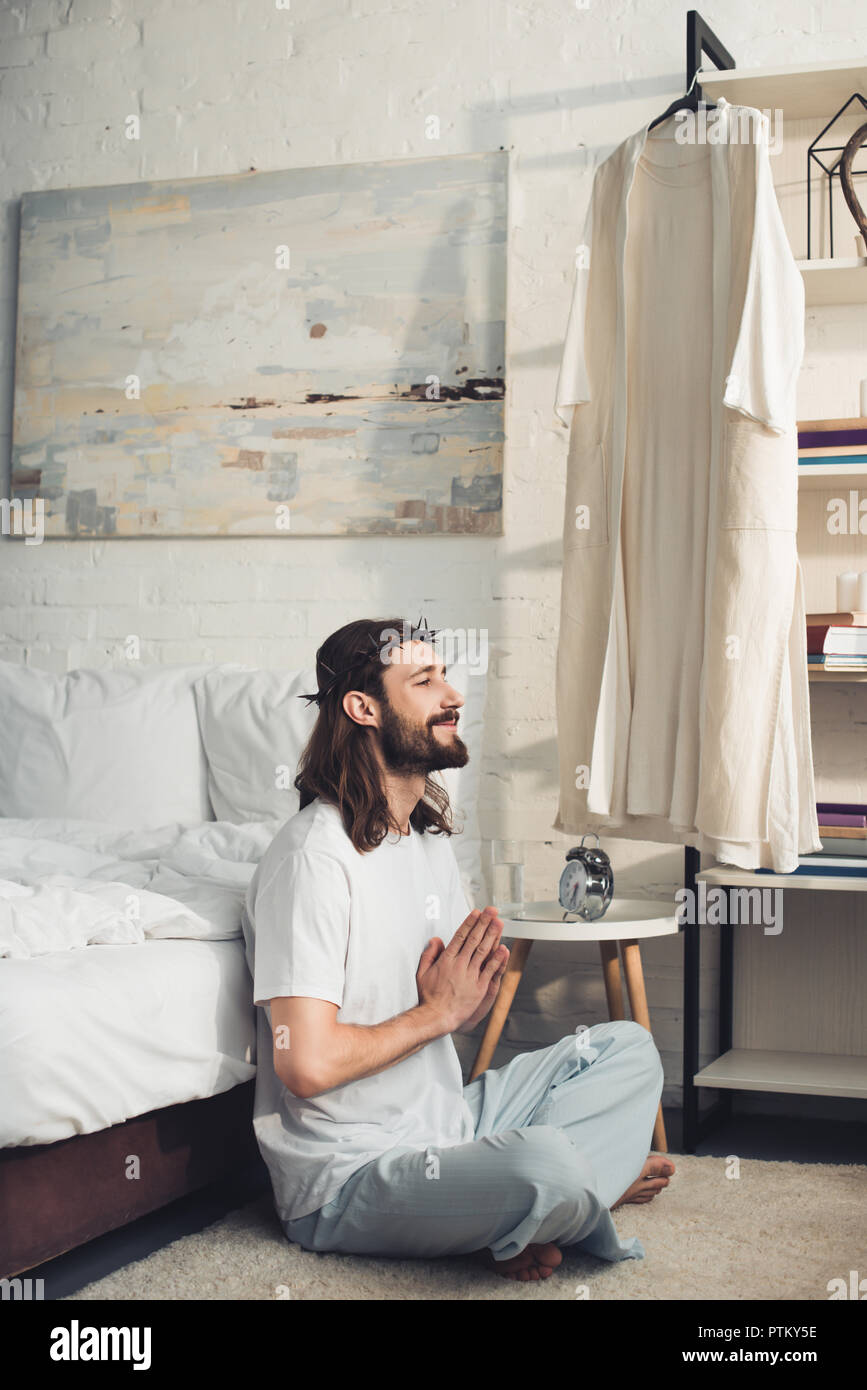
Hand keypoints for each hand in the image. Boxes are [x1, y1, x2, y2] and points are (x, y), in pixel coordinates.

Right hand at [416, 906, 507, 1032]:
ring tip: (498, 923)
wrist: (437, 1016)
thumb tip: (436, 940)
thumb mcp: (422, 972)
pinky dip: (497, 959)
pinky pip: (490, 970)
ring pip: (483, 951)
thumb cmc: (429, 997)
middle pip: (474, 939)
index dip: (470, 923)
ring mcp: (470, 976)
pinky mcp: (479, 988)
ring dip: (492, 935)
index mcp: (447, 960)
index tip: (477, 913)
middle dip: (484, 923)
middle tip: (492, 911)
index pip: (460, 936)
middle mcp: (460, 965)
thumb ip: (429, 954)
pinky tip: (503, 948)